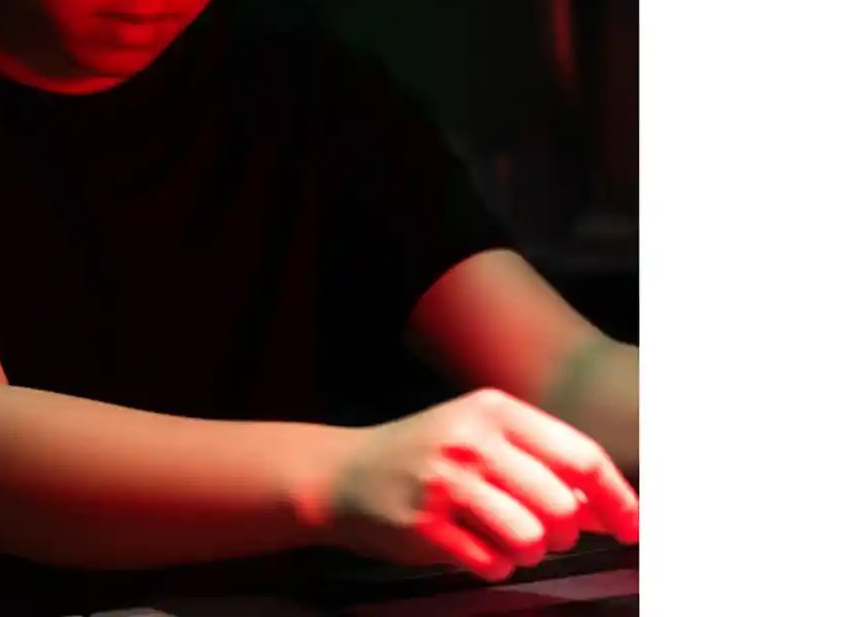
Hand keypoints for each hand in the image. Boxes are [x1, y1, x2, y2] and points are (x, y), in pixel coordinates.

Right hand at [317, 388, 638, 580]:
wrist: (341, 475)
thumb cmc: (424, 457)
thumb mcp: (480, 437)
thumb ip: (541, 464)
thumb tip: (608, 509)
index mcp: (494, 411)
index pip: (580, 456)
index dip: (617, 497)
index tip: (634, 526)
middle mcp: (471, 440)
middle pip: (562, 504)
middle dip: (566, 532)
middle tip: (546, 533)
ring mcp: (445, 483)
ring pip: (532, 537)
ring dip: (531, 551)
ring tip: (510, 541)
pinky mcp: (424, 526)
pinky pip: (492, 562)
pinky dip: (496, 564)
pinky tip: (477, 548)